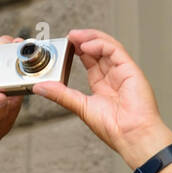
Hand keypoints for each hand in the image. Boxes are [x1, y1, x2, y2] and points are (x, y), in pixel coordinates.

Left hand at [31, 29, 171, 169]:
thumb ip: (61, 94)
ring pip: (107, 45)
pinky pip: (115, 50)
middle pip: (99, 50)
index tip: (65, 45)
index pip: (91, 61)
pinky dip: (100, 44)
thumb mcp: (80, 107)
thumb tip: (40, 87)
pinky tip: (86, 45)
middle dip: (83, 40)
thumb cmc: (114, 129)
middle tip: (68, 36)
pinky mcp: (130, 69)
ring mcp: (123, 72)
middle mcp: (114, 77)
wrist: (131, 136)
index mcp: (103, 86)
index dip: (78, 50)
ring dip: (90, 38)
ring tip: (75, 36)